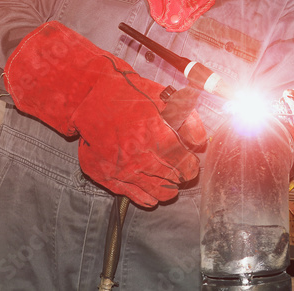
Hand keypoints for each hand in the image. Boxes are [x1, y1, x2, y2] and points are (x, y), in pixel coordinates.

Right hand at [5, 22, 205, 206]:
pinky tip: (152, 187)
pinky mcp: (108, 177)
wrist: (92, 97)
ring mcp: (124, 170)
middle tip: (180, 169)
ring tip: (168, 180)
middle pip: (175, 182)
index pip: (187, 166)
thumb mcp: (166, 100)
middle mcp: (141, 157)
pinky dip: (149, 197)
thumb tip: (201, 142)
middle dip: (181, 176)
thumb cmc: (131, 95)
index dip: (192, 166)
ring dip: (168, 189)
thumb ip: (189, 121)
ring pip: (159, 194)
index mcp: (159, 137)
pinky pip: (137, 198)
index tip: (191, 162)